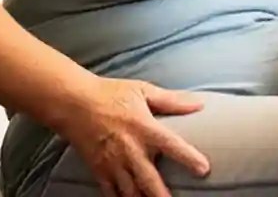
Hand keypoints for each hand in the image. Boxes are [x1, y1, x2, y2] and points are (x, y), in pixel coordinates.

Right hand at [56, 77, 211, 196]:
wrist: (73, 103)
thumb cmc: (110, 94)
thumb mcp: (143, 91)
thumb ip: (172, 100)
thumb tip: (199, 103)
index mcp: (144, 128)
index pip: (172, 145)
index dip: (188, 158)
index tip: (204, 169)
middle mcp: (130, 150)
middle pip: (150, 180)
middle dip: (163, 196)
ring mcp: (113, 163)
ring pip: (131, 192)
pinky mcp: (99, 170)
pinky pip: (111, 193)